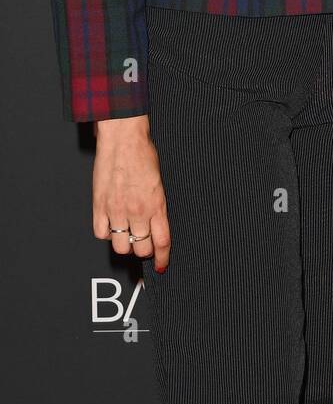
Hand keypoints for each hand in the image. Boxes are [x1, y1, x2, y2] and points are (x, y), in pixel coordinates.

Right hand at [92, 115, 170, 270]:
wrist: (123, 139)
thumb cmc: (143, 154)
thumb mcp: (160, 183)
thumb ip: (157, 206)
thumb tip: (157, 224)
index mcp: (156, 205)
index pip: (162, 242)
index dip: (162, 258)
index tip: (162, 265)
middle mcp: (136, 211)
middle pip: (141, 248)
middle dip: (145, 250)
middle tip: (144, 244)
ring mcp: (116, 210)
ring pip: (120, 246)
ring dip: (125, 244)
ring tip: (127, 235)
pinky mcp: (99, 206)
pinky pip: (101, 233)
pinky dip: (106, 233)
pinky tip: (111, 225)